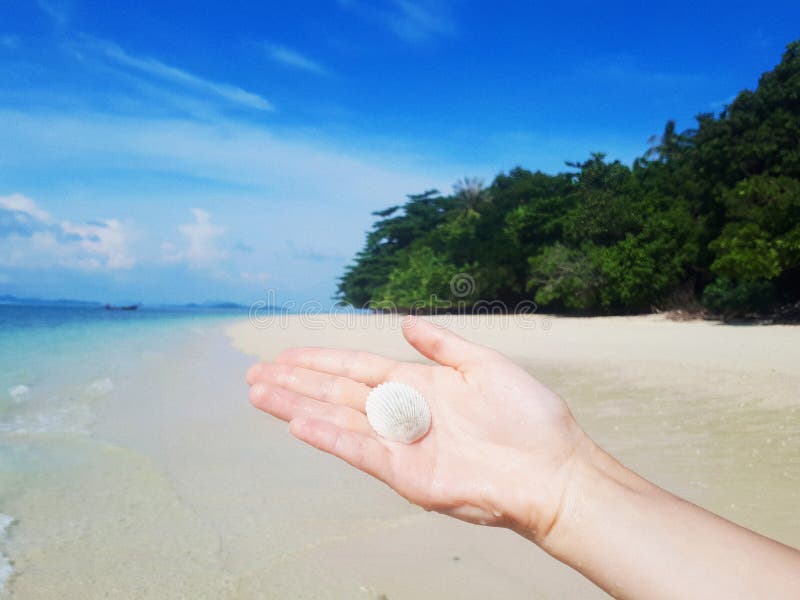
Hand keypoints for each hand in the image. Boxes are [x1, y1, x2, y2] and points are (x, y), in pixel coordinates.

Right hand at [246, 316, 589, 542]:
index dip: (320, 360)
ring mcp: (402, 445)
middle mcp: (403, 415)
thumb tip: (405, 323)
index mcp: (420, 386)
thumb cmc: (529, 418)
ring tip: (259, 394)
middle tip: (254, 374)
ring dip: (297, 407)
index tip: (285, 354)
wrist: (553, 471)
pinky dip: (329, 437)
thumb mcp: (485, 366)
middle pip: (337, 393)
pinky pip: (361, 451)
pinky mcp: (407, 475)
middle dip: (296, 382)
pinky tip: (298, 422)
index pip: (357, 368)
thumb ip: (443, 345)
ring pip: (338, 420)